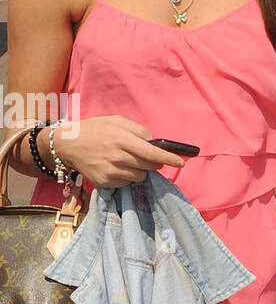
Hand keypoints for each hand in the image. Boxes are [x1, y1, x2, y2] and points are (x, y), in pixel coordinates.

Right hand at [50, 116, 185, 186]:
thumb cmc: (95, 129)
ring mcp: (111, 172)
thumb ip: (138, 130)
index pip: (152, 152)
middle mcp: (117, 157)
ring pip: (140, 176)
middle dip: (154, 162)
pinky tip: (116, 167)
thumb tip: (154, 142)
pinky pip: (127, 182)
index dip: (169, 158)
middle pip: (149, 166)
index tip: (181, 163)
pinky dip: (127, 176)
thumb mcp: (116, 121)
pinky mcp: (105, 182)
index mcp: (121, 139)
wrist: (68, 144)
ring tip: (126, 159)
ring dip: (140, 169)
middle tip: (146, 156)